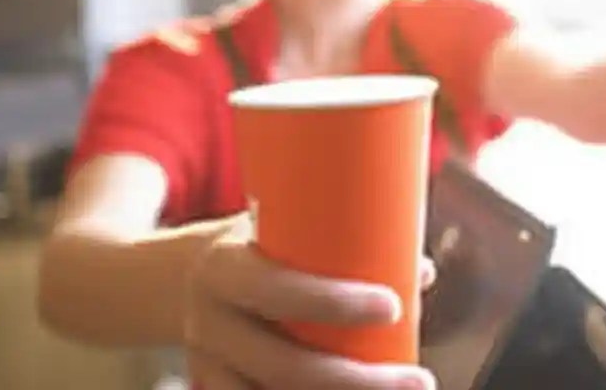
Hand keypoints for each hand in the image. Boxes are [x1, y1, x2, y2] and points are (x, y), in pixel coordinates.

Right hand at [184, 215, 436, 388]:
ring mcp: (208, 369)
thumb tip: (420, 271)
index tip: (394, 306)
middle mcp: (209, 324)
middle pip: (283, 367)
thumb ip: (345, 245)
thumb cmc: (257, 248)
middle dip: (356, 381)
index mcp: (223, 269)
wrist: (185, 281)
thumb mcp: (282, 230)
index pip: (276, 290)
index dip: (333, 303)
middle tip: (419, 380)